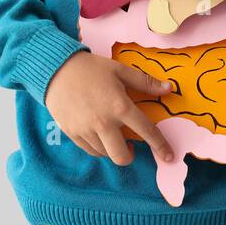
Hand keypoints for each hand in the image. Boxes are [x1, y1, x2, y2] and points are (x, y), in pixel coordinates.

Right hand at [44, 51, 177, 164]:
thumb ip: (145, 82)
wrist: (56, 69)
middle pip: (121, 156)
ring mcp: (86, 130)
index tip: (169, 156)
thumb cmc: (92, 68)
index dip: (160, 146)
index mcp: (120, 106)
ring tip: (114, 136)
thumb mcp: (120, 70)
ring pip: (105, 155)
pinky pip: (90, 151)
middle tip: (131, 146)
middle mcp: (103, 122)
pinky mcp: (72, 133)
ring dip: (113, 150)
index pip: (146, 131)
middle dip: (130, 156)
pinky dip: (99, 148)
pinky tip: (100, 136)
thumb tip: (169, 89)